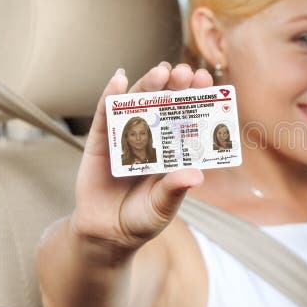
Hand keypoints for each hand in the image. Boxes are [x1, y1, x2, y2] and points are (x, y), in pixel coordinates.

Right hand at [71, 62, 212, 250]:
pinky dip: (111, 96)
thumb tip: (197, 176)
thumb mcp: (162, 207)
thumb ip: (174, 190)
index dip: (197, 97)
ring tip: (160, 72)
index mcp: (173, 149)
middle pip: (165, 104)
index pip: (188, 117)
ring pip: (138, 104)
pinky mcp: (101, 141)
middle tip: (185, 72)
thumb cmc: (141, 219)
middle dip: (175, 86)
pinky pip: (105, 115)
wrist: (106, 234)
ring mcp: (126, 136)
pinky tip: (120, 79)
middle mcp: (152, 137)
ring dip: (148, 85)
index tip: (206, 80)